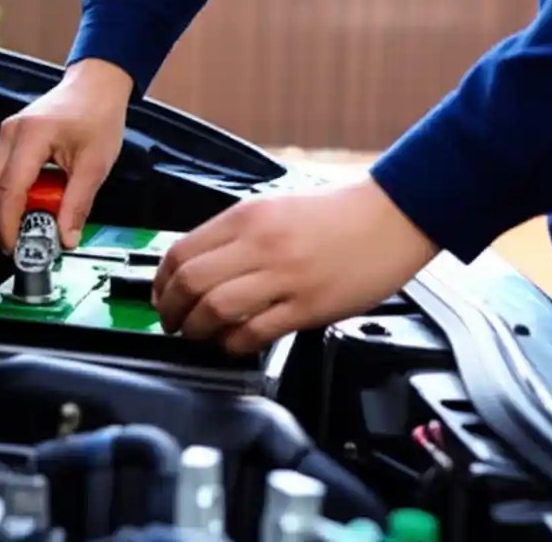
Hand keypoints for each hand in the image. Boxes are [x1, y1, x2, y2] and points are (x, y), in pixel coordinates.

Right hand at [0, 58, 132, 250]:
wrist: (96, 86)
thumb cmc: (98, 114)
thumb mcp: (96, 164)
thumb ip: (78, 204)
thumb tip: (65, 236)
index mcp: (31, 136)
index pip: (9, 190)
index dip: (8, 225)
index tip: (17, 247)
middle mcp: (10, 134)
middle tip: (20, 244)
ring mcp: (6, 136)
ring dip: (5, 210)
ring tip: (30, 225)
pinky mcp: (9, 140)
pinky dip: (11, 196)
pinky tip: (32, 204)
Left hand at [152, 178, 438, 354]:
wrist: (390, 218)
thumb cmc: (333, 214)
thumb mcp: (271, 208)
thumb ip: (233, 236)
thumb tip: (194, 269)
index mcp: (246, 218)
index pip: (181, 252)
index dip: (161, 282)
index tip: (160, 296)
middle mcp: (260, 245)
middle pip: (190, 283)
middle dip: (170, 310)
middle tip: (171, 322)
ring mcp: (284, 277)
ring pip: (216, 309)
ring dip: (197, 329)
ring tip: (197, 334)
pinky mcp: (308, 306)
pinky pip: (255, 332)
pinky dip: (233, 343)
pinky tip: (232, 342)